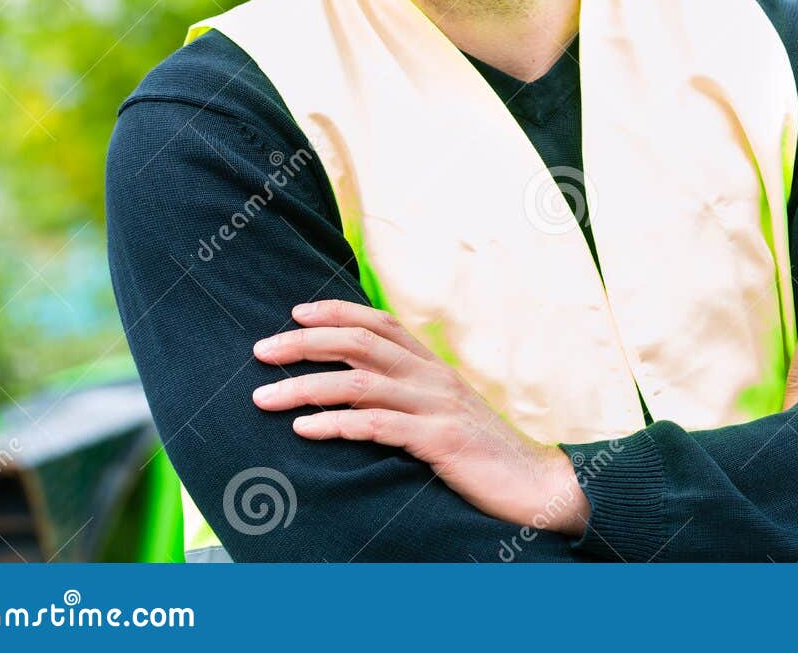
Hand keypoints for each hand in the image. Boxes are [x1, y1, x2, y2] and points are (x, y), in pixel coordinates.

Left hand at [251, 300, 587, 534]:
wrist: (536, 486)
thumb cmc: (484, 456)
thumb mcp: (446, 416)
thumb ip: (410, 399)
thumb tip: (361, 391)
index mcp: (434, 368)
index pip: (381, 323)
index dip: (337, 312)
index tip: (295, 314)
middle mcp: (433, 377)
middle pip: (360, 344)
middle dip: (304, 343)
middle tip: (261, 351)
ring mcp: (437, 406)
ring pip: (359, 383)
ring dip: (304, 386)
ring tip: (263, 397)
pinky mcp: (439, 440)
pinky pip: (377, 425)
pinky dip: (335, 424)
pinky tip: (303, 429)